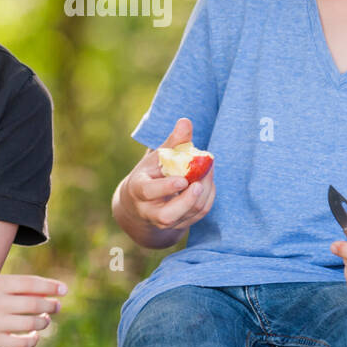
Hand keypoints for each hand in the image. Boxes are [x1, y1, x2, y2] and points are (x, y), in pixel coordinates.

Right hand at [0, 274, 66, 346]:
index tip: (64, 290)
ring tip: (44, 321)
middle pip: (35, 304)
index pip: (31, 283)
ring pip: (31, 323)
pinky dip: (33, 339)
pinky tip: (33, 335)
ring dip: (43, 322)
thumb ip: (16, 287)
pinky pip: (22, 342)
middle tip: (56, 307)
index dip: (51, 287)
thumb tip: (49, 291)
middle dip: (50, 306)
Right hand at [123, 117, 215, 231]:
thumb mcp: (157, 158)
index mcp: (138, 190)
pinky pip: (198, 216)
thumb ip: (173, 142)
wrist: (142, 203)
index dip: (166, 187)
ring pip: (187, 216)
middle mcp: (148, 211)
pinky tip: (209, 182)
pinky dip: (207, 198)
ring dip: (202, 194)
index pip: (149, 191)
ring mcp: (164, 222)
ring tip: (208, 173)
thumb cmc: (151, 174)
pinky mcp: (180, 225)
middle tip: (198, 185)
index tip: (182, 180)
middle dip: (187, 201)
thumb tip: (185, 121)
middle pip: (167, 216)